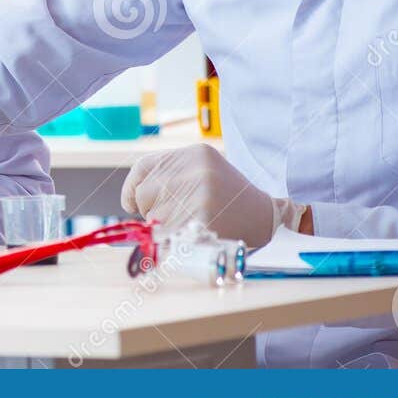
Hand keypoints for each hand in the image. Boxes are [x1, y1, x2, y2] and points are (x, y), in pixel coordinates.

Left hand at [121, 143, 302, 248]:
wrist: (268, 220)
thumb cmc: (228, 200)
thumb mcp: (202, 173)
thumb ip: (170, 176)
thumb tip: (129, 199)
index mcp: (195, 154)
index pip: (143, 168)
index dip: (133, 190)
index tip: (133, 203)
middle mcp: (195, 168)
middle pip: (144, 195)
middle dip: (153, 212)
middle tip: (182, 217)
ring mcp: (199, 192)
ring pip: (153, 218)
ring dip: (164, 229)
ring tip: (193, 226)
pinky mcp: (202, 218)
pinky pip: (167, 236)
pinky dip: (172, 244)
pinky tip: (192, 240)